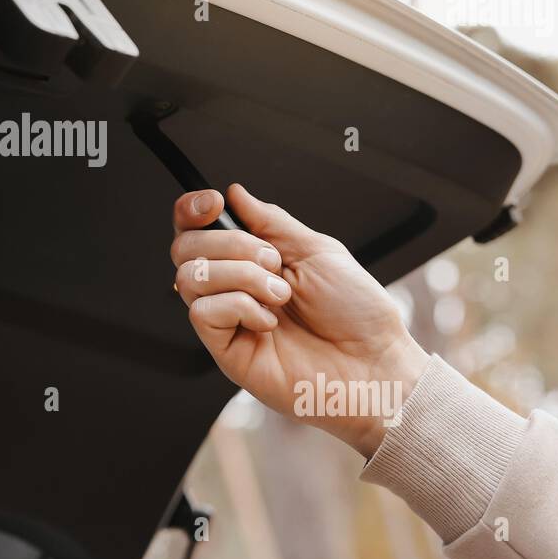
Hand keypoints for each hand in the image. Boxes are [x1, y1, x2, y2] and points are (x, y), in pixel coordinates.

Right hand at [171, 184, 429, 456]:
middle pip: (184, 247)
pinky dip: (239, 306)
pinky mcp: (224, 349)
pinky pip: (202, 312)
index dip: (192, 209)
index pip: (197, 229)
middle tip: (272, 262)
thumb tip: (237, 193)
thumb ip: (271, 220)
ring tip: (280, 294)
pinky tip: (269, 321)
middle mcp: (233, 287)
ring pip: (189, 277)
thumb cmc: (356, 313)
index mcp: (252, 259)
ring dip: (240, 275)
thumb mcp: (317, 249)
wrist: (372, 365)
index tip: (215, 203)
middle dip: (230, 243)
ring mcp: (227, 318)